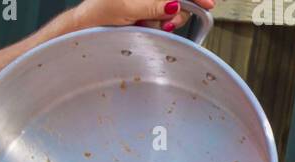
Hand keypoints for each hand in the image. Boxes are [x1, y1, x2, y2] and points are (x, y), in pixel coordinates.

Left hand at [76, 0, 214, 31]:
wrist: (87, 25)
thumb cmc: (100, 12)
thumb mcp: (127, 8)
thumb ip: (153, 6)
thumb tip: (175, 5)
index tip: (207, 3)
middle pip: (179, 1)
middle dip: (176, 13)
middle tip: (167, 23)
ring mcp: (149, 3)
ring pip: (171, 13)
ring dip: (161, 23)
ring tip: (143, 25)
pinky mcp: (147, 13)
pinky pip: (161, 21)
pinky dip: (154, 27)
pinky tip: (141, 27)